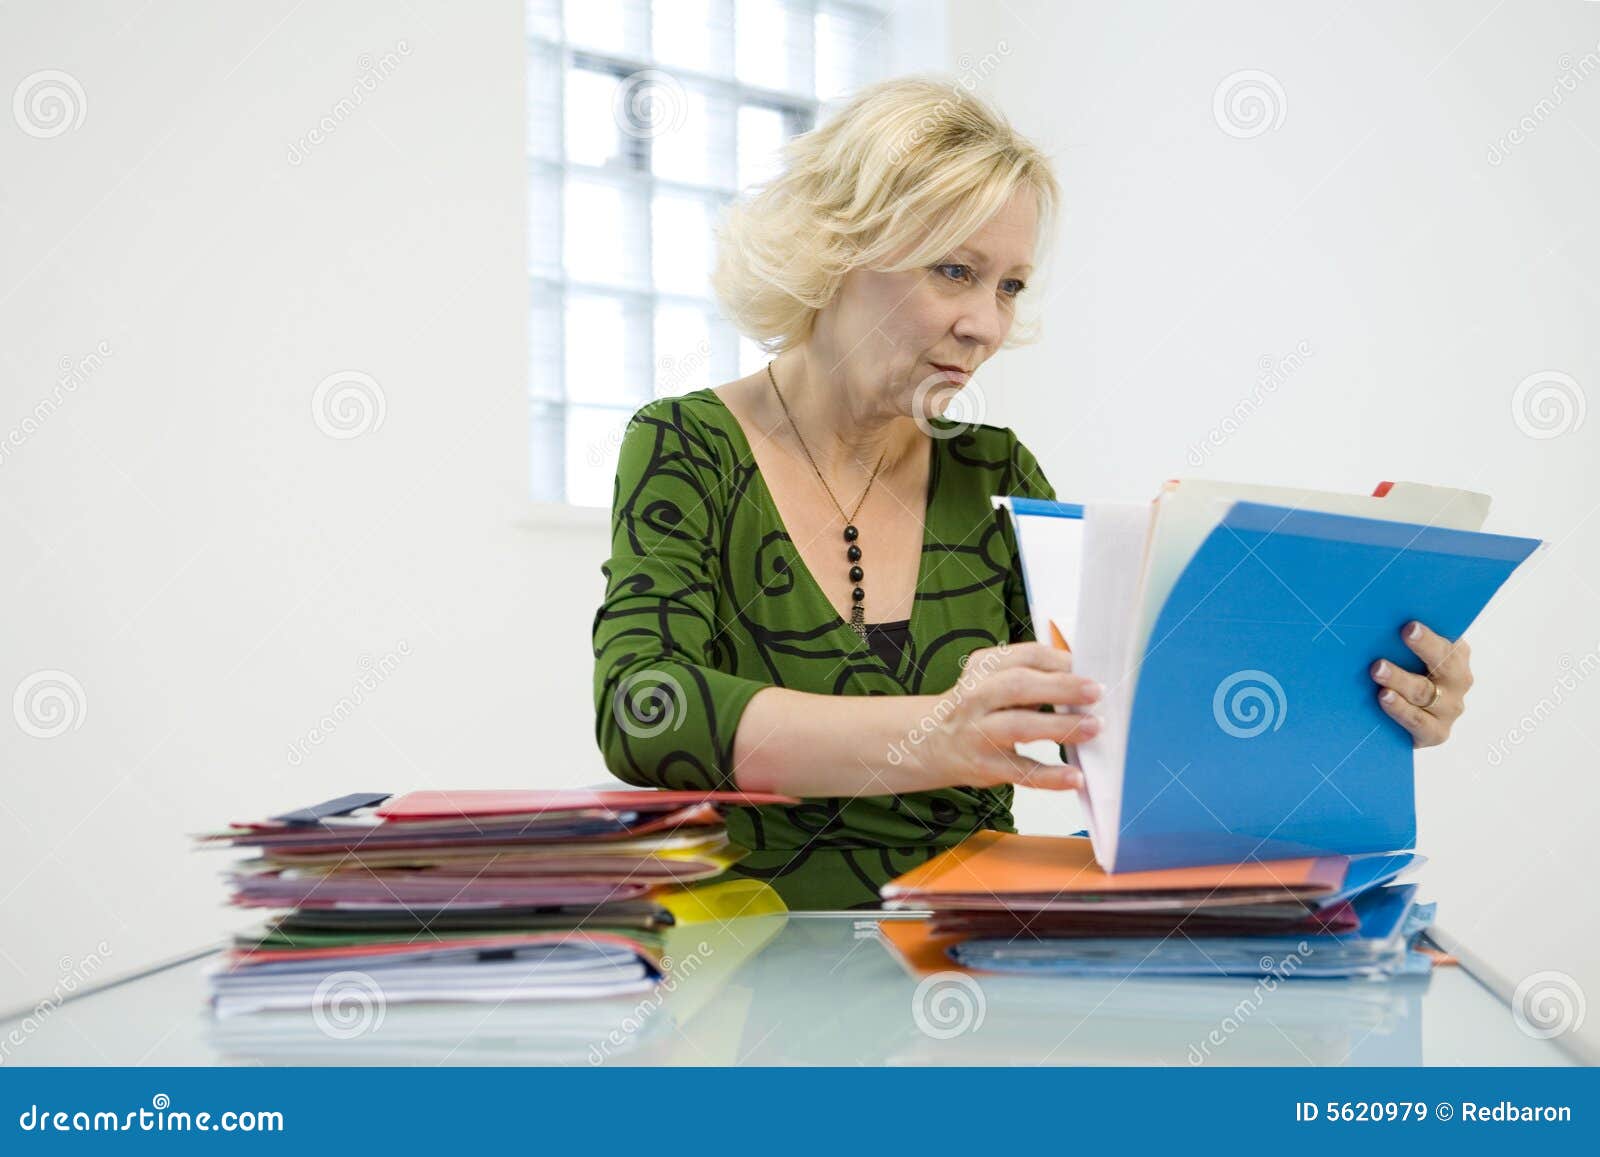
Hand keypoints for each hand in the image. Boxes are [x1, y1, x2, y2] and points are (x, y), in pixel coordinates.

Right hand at [918, 642, 1102, 791]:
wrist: (931, 742)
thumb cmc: (979, 708)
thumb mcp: (996, 680)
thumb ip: (1035, 676)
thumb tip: (1086, 681)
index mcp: (985, 667)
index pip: (1026, 656)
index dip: (1061, 661)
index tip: (1092, 669)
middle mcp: (976, 696)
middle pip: (1019, 686)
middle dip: (1062, 688)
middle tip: (1096, 692)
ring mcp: (977, 732)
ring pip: (1018, 726)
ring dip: (1059, 727)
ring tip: (1092, 728)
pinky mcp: (984, 765)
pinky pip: (1019, 771)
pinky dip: (1049, 776)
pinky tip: (1074, 777)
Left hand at [1369, 621, 1472, 747]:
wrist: (1398, 723)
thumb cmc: (1400, 672)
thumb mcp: (1405, 653)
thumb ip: (1401, 638)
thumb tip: (1376, 615)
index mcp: (1455, 654)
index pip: (1448, 641)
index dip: (1429, 635)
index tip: (1409, 625)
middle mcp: (1457, 681)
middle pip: (1444, 664)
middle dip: (1423, 648)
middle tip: (1401, 636)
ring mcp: (1449, 708)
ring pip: (1424, 692)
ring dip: (1400, 680)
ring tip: (1377, 670)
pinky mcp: (1436, 733)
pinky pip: (1417, 720)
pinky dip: (1400, 709)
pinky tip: (1384, 697)